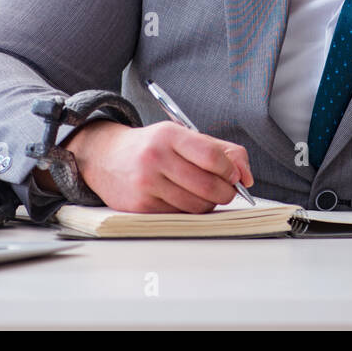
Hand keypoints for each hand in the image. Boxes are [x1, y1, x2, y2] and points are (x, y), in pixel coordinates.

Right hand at [69, 120, 253, 212]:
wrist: (105, 157)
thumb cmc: (152, 147)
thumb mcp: (182, 136)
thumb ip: (221, 150)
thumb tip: (246, 176)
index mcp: (169, 135)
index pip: (212, 157)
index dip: (231, 170)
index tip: (234, 175)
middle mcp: (156, 158)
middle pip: (208, 186)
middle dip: (226, 192)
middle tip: (227, 191)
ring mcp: (146, 184)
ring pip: (196, 205)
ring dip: (209, 204)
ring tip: (205, 195)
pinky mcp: (140, 206)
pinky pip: (179, 215)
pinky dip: (189, 211)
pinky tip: (183, 199)